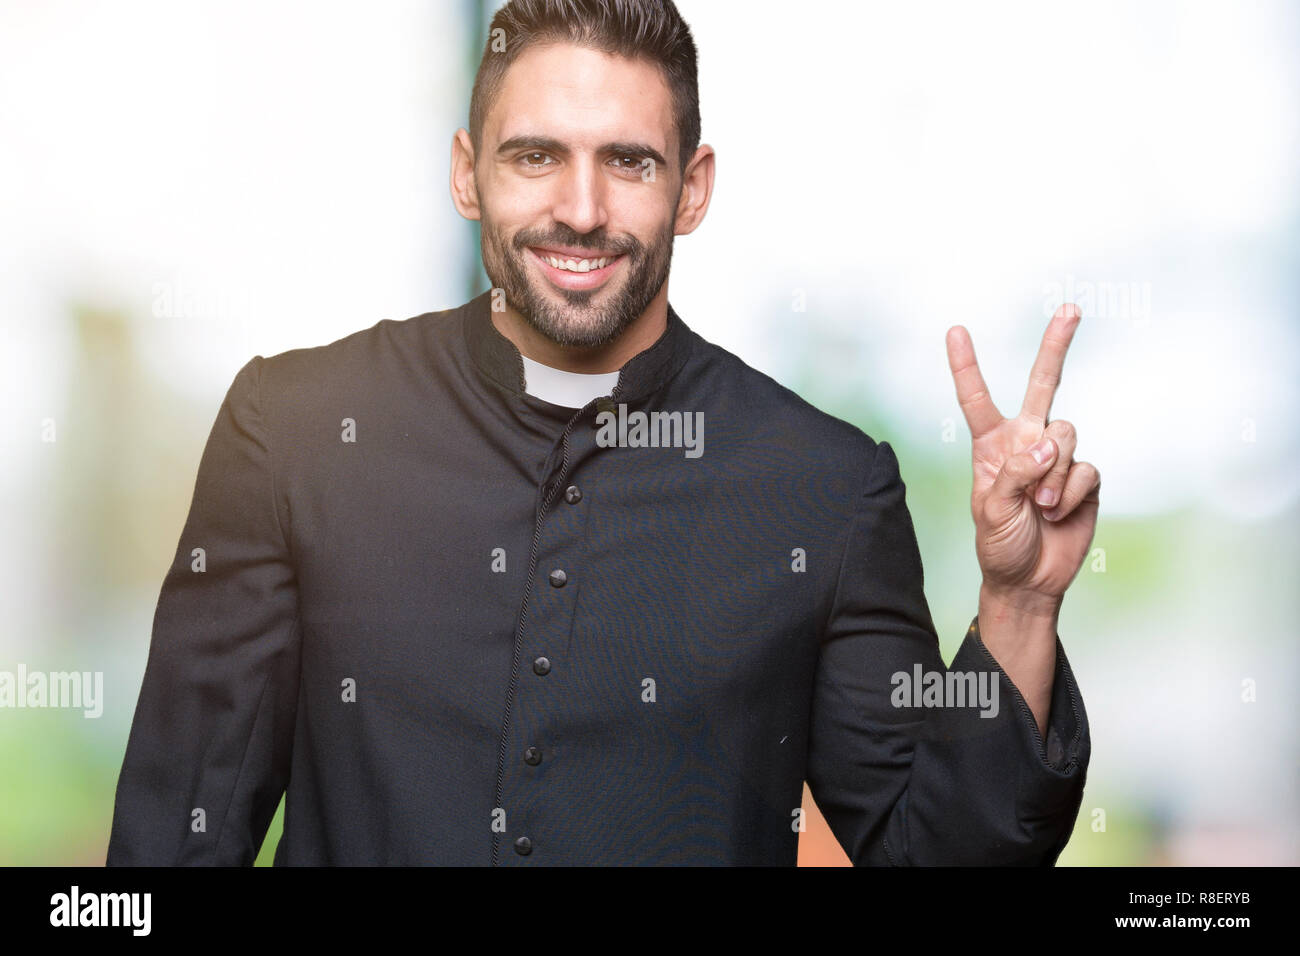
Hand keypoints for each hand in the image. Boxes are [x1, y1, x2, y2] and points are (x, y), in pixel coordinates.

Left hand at [946, 304, 1100, 616]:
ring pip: (1066, 436)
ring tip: (1040, 507)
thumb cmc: (1000, 543)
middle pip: (1044, 385)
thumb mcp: (991, 510)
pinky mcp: (1085, 478)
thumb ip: (1016, 472)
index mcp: (991, 445)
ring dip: (1052, 475)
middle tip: (1070, 308)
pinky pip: (1085, 469)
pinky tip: (1059, 513)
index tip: (956, 330)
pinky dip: (1070, 493)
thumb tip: (1050, 444)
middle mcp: (1026, 442)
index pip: (977, 399)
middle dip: (1057, 346)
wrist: (1030, 579)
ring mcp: (1058, 457)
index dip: (966, 366)